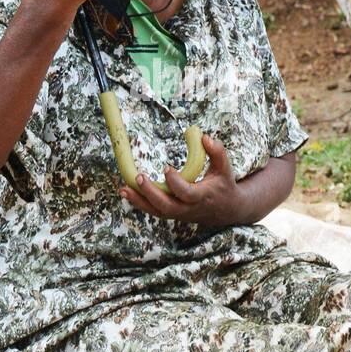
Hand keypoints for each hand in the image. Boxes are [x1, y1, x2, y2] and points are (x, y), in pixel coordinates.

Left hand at [118, 134, 247, 227]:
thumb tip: (204, 137)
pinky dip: (140, 203)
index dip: (176, 183)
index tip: (166, 167)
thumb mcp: (225, 168)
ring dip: (139, 201)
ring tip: (123, 189)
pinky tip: (127, 192)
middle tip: (139, 177)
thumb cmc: (224, 184)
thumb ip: (217, 152)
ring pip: (157, 211)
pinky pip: (154, 211)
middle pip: (167, 206)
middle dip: (151, 193)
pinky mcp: (172, 214)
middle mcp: (189, 208)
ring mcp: (179, 213)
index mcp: (203, 196)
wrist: (227, 210)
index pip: (187, 193)